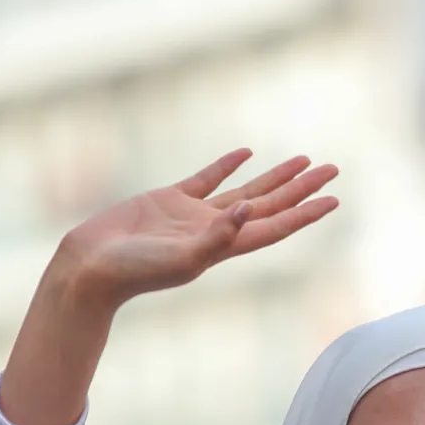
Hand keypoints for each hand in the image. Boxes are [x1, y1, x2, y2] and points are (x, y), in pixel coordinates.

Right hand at [54, 149, 339, 311]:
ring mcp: (193, 215)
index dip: (305, 213)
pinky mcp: (168, 200)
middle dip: (301, 189)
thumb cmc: (135, 271)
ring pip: (246, 191)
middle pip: (271, 206)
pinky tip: (246, 153)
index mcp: (224, 248)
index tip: (334, 199)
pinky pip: (207, 178)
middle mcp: (216, 231)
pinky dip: (228, 165)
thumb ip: (218, 236)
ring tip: (304, 161)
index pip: (275, 227)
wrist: (91, 267)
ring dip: (275, 178)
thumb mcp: (181, 258)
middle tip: (333, 168)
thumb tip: (252, 209)